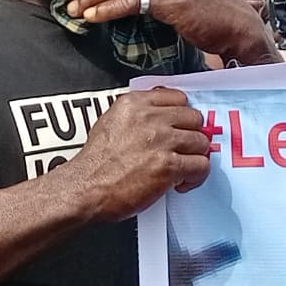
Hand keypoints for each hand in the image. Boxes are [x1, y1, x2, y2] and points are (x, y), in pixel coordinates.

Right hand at [65, 87, 213, 221]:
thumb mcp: (109, 122)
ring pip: (201, 142)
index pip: (177, 97)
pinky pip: (201, 165)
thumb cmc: (94, 164)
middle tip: (183, 151)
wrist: (84, 188)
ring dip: (194, 157)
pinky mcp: (168, 166)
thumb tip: (159, 118)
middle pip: (194, 118)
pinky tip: (181, 183)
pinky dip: (196, 177)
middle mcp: (149, 118)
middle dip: (191, 136)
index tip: (180, 128)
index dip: (182, 116)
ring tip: (182, 169)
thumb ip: (135, 115)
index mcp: (134, 104)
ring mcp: (161, 141)